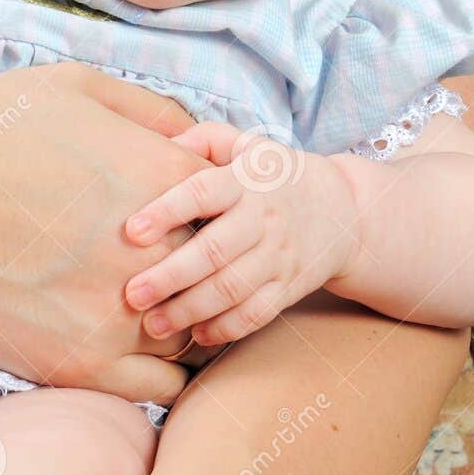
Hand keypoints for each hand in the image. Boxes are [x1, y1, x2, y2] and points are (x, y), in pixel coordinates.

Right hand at [0, 63, 216, 404]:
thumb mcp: (74, 87)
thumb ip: (149, 109)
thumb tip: (197, 140)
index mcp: (156, 176)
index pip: (231, 202)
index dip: (213, 203)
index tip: (188, 205)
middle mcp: (150, 248)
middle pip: (220, 268)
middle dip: (207, 261)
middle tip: (181, 256)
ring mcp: (116, 313)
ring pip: (197, 330)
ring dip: (189, 316)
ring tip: (156, 297)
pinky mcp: (79, 365)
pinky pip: (161, 385)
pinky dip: (162, 368)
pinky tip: (134, 340)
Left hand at [121, 121, 358, 347]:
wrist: (341, 210)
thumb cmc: (276, 175)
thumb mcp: (246, 145)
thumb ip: (203, 140)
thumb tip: (160, 144)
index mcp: (246, 181)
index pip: (204, 192)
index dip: (168, 210)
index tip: (132, 230)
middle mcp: (263, 219)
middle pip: (214, 250)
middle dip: (170, 276)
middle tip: (132, 293)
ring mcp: (278, 257)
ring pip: (232, 288)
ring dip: (190, 310)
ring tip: (153, 323)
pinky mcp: (289, 287)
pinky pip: (257, 314)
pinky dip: (227, 328)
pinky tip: (196, 334)